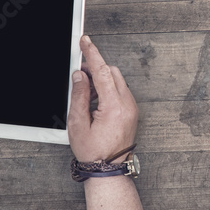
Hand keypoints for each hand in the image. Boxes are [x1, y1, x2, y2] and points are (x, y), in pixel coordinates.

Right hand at [68, 35, 138, 162]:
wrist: (109, 168)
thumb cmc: (93, 151)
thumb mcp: (77, 123)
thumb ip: (79, 96)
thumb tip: (80, 75)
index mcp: (113, 106)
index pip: (102, 71)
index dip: (92, 54)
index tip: (85, 41)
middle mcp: (127, 104)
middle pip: (112, 73)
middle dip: (96, 69)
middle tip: (80, 75)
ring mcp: (132, 107)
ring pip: (117, 81)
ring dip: (102, 81)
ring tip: (87, 96)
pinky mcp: (132, 111)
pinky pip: (121, 91)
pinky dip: (108, 90)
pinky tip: (96, 103)